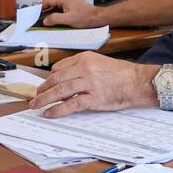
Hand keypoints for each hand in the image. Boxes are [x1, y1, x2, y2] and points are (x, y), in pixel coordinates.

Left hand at [29, 52, 156, 117]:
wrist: (138, 82)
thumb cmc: (122, 73)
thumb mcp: (100, 63)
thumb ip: (83, 69)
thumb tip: (66, 81)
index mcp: (85, 58)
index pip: (59, 68)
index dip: (50, 78)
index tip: (46, 86)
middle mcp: (84, 69)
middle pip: (56, 79)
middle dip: (42, 89)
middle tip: (35, 96)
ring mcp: (89, 83)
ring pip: (60, 91)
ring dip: (44, 99)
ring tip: (35, 105)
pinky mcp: (94, 98)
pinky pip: (70, 105)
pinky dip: (57, 110)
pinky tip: (49, 113)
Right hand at [40, 0, 104, 28]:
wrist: (98, 18)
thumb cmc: (86, 17)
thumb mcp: (68, 19)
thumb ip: (55, 19)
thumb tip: (45, 20)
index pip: (48, 0)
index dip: (41, 7)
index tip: (37, 13)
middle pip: (52, 1)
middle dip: (45, 8)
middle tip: (41, 15)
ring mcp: (71, 2)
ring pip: (57, 4)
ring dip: (52, 10)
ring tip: (48, 18)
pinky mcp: (74, 7)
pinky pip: (62, 7)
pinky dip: (58, 12)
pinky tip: (58, 18)